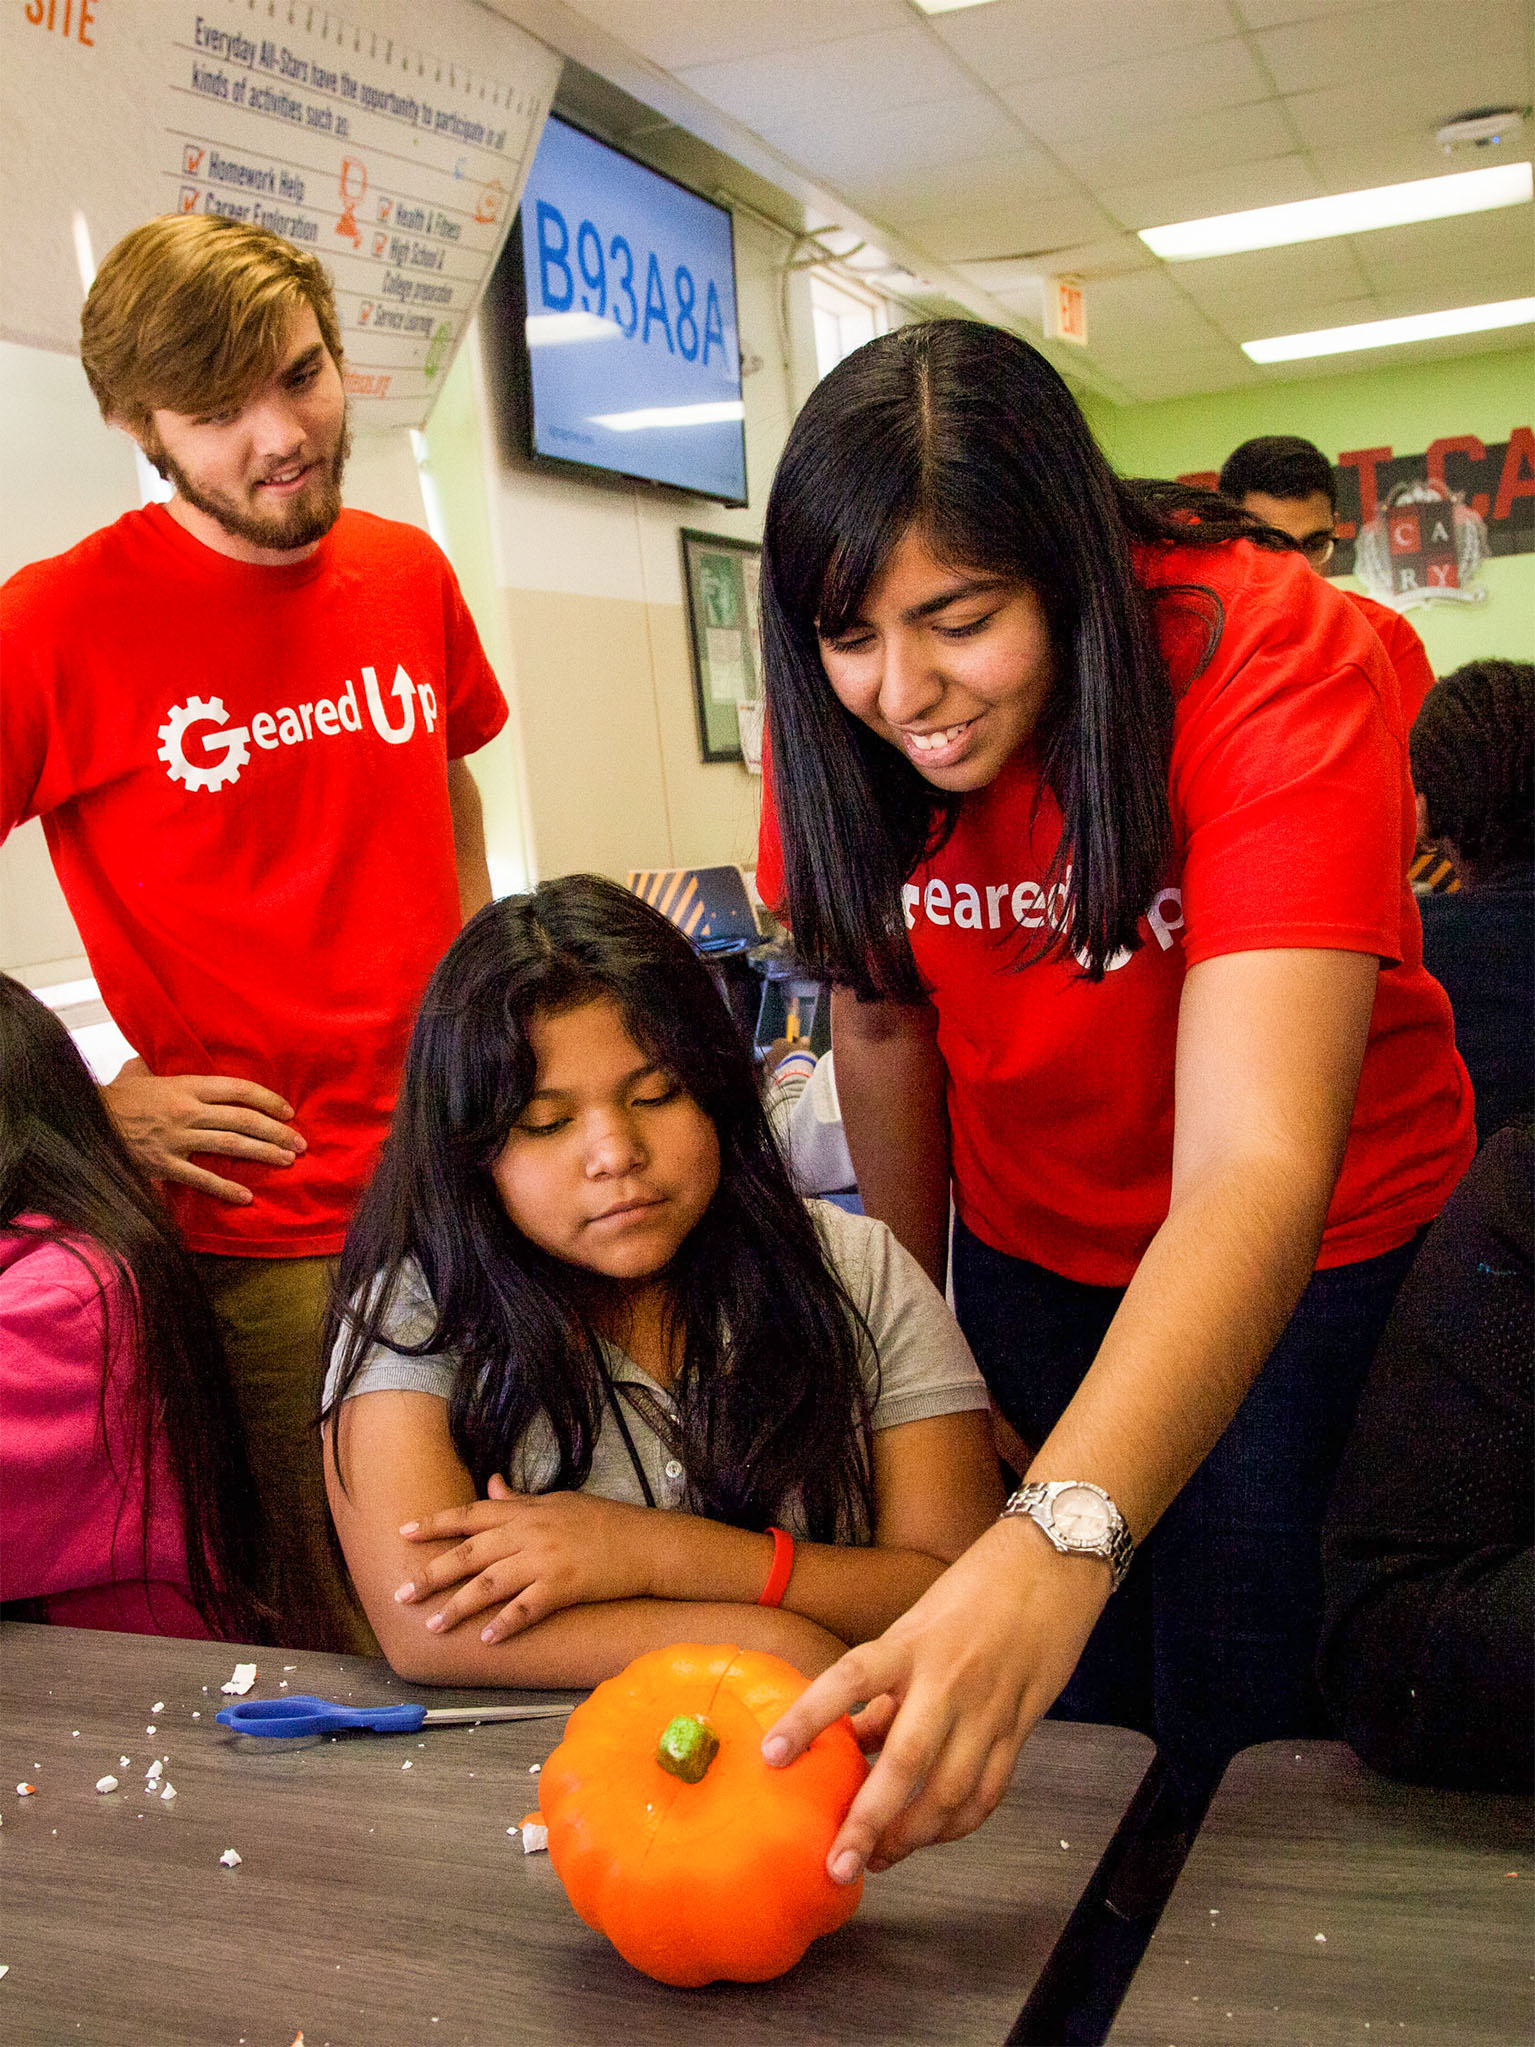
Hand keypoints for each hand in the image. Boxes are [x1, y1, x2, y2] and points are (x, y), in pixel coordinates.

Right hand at [102, 1059, 304, 1203]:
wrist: (84, 1119)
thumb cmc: (116, 1097)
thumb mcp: (141, 1072)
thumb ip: (163, 1066)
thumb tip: (166, 1055)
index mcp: (186, 1085)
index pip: (239, 1089)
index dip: (269, 1099)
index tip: (288, 1111)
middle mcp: (187, 1110)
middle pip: (243, 1119)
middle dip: (276, 1132)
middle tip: (300, 1143)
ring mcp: (177, 1138)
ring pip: (230, 1145)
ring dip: (263, 1154)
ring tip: (286, 1161)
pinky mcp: (164, 1164)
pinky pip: (200, 1178)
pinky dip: (225, 1188)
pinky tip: (245, 1196)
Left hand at [395, 1478, 658, 1641]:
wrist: (645, 1541)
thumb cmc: (602, 1520)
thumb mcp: (557, 1501)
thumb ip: (519, 1499)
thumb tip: (490, 1483)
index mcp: (525, 1511)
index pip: (469, 1515)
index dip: (434, 1524)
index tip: (402, 1534)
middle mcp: (528, 1533)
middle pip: (469, 1554)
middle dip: (431, 1574)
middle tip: (401, 1595)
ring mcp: (545, 1560)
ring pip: (490, 1584)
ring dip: (458, 1607)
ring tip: (434, 1626)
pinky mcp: (564, 1586)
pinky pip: (526, 1608)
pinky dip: (504, 1624)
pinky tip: (486, 1640)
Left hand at [760, 1517, 1109, 1880]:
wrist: (1053, 1565)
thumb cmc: (975, 1589)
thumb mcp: (916, 1624)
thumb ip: (886, 1686)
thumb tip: (854, 1742)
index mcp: (911, 1643)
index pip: (851, 1678)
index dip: (808, 1717)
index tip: (772, 1755)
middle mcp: (948, 1679)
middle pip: (906, 1762)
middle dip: (869, 1822)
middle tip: (839, 1863)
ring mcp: (989, 1708)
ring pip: (951, 1791)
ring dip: (914, 1835)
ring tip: (880, 1858)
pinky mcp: (1022, 1726)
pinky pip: (989, 1791)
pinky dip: (959, 1823)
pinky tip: (934, 1835)